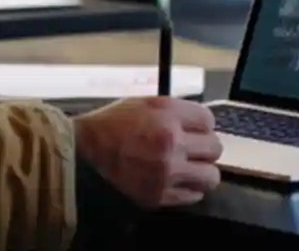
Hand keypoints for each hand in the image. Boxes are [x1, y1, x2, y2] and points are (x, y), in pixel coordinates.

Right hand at [72, 96, 222, 207]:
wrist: (83, 153)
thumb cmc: (111, 125)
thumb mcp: (143, 104)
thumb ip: (174, 112)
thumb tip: (200, 124)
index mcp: (167, 113)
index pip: (208, 120)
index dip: (202, 126)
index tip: (194, 131)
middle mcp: (171, 141)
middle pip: (215, 148)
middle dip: (204, 148)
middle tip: (192, 150)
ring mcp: (167, 171)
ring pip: (211, 176)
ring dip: (202, 172)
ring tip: (190, 169)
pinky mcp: (160, 195)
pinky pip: (194, 196)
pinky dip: (188, 189)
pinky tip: (175, 181)